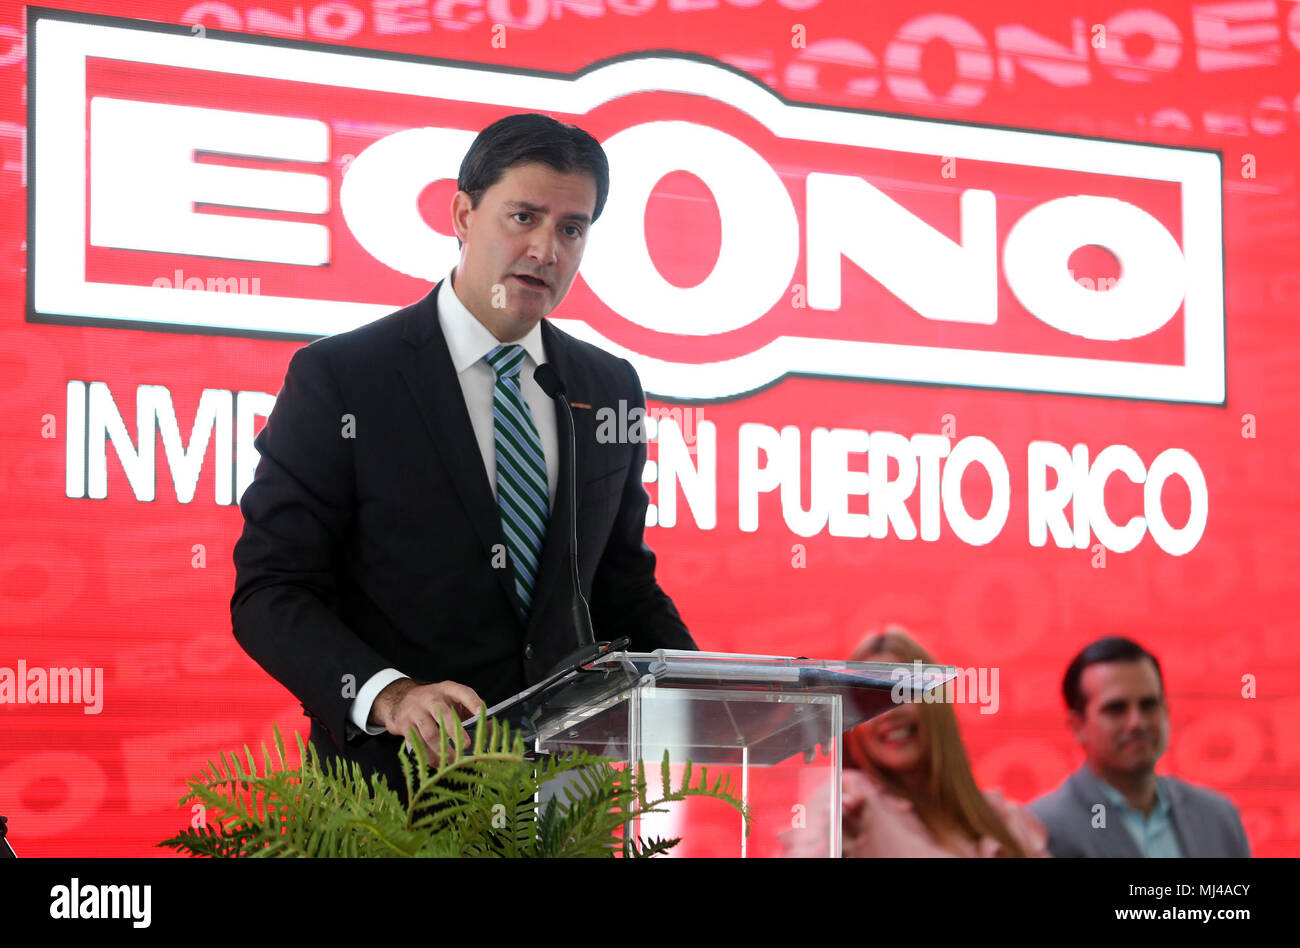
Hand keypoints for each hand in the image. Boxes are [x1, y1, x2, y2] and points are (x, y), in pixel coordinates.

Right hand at [369, 679, 484, 762]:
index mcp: (447, 690)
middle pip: (443, 713)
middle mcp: (431, 699)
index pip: (463, 692)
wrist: (400, 699)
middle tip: (466, 745)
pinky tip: (437, 764)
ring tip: (452, 761)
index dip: (473, 702)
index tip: (481, 713)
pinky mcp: (405, 725)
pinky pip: (417, 743)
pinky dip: (428, 756)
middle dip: (455, 731)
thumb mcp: (452, 700)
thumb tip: (495, 731)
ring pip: (429, 733)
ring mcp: (416, 712)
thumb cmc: (434, 701)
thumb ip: (472, 712)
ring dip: (442, 750)